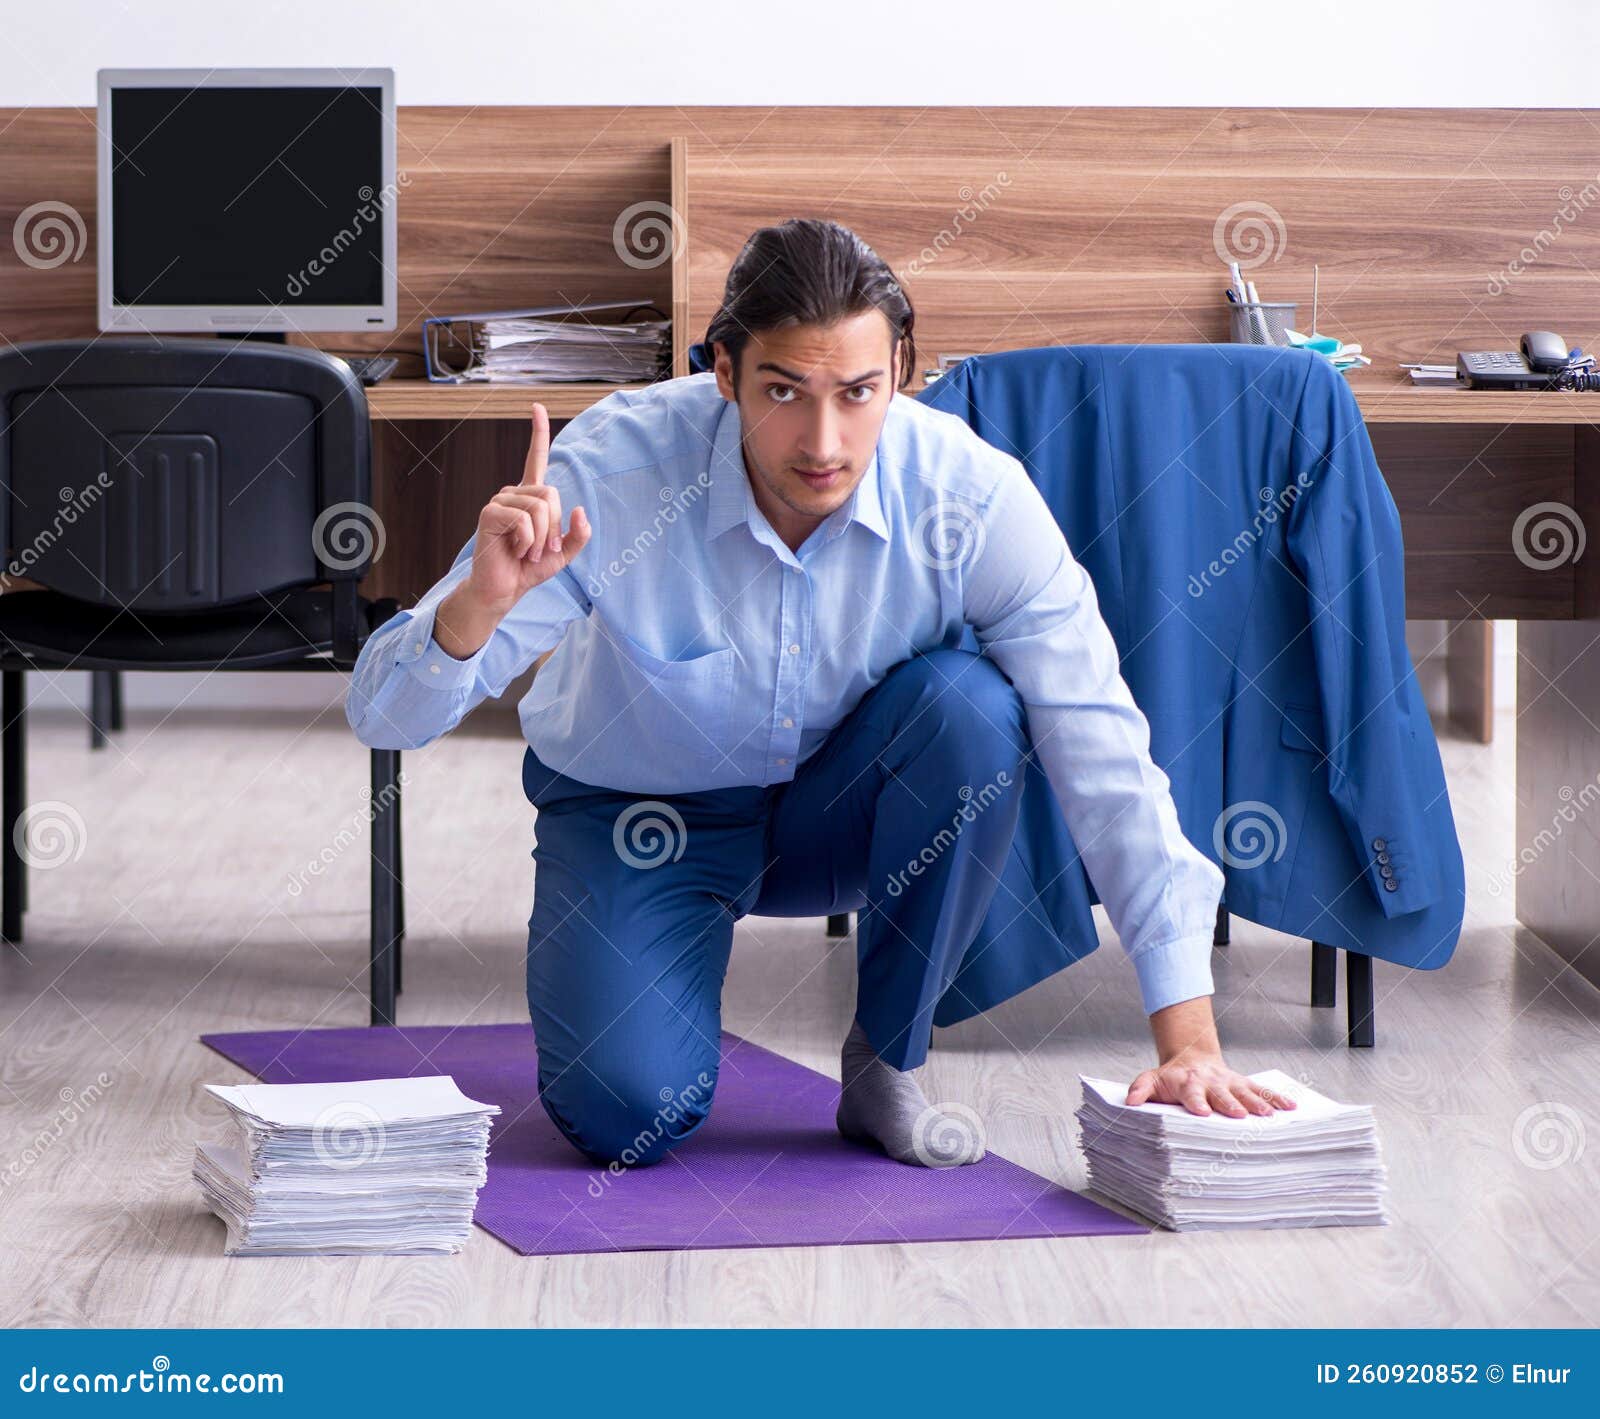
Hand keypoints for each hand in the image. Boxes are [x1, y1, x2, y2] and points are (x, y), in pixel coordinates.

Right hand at [467, 402, 591, 614]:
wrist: (504, 589)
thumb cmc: (530, 568)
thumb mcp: (564, 553)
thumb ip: (579, 534)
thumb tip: (580, 509)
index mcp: (532, 498)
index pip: (536, 459)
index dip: (538, 433)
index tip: (536, 406)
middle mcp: (515, 494)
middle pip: (551, 493)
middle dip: (555, 526)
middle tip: (542, 549)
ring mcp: (500, 501)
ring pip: (540, 506)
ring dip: (541, 537)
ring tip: (528, 552)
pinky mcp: (490, 513)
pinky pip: (523, 519)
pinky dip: (528, 540)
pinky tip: (516, 550)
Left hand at [1125, 1049, 1298, 1118]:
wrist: (1192, 1058)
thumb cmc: (1171, 1077)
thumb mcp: (1151, 1079)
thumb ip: (1140, 1089)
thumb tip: (1130, 1103)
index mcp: (1188, 1083)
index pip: (1191, 1093)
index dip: (1197, 1102)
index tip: (1202, 1112)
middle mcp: (1211, 1082)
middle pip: (1222, 1094)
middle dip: (1230, 1104)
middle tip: (1240, 1115)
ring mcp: (1230, 1082)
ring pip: (1245, 1092)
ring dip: (1257, 1102)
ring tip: (1269, 1114)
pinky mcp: (1244, 1083)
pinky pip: (1262, 1090)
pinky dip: (1277, 1097)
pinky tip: (1291, 1106)